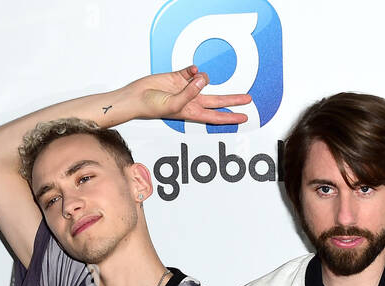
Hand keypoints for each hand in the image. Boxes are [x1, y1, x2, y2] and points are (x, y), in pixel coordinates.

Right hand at [124, 66, 250, 125]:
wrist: (136, 96)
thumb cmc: (151, 107)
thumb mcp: (174, 105)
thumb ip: (190, 93)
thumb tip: (203, 80)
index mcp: (192, 112)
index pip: (216, 116)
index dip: (231, 117)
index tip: (244, 117)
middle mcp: (192, 101)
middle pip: (218, 101)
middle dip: (233, 100)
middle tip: (248, 98)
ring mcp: (186, 88)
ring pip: (204, 81)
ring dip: (203, 78)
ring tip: (195, 78)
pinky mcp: (179, 77)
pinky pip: (192, 70)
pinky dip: (193, 69)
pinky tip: (192, 70)